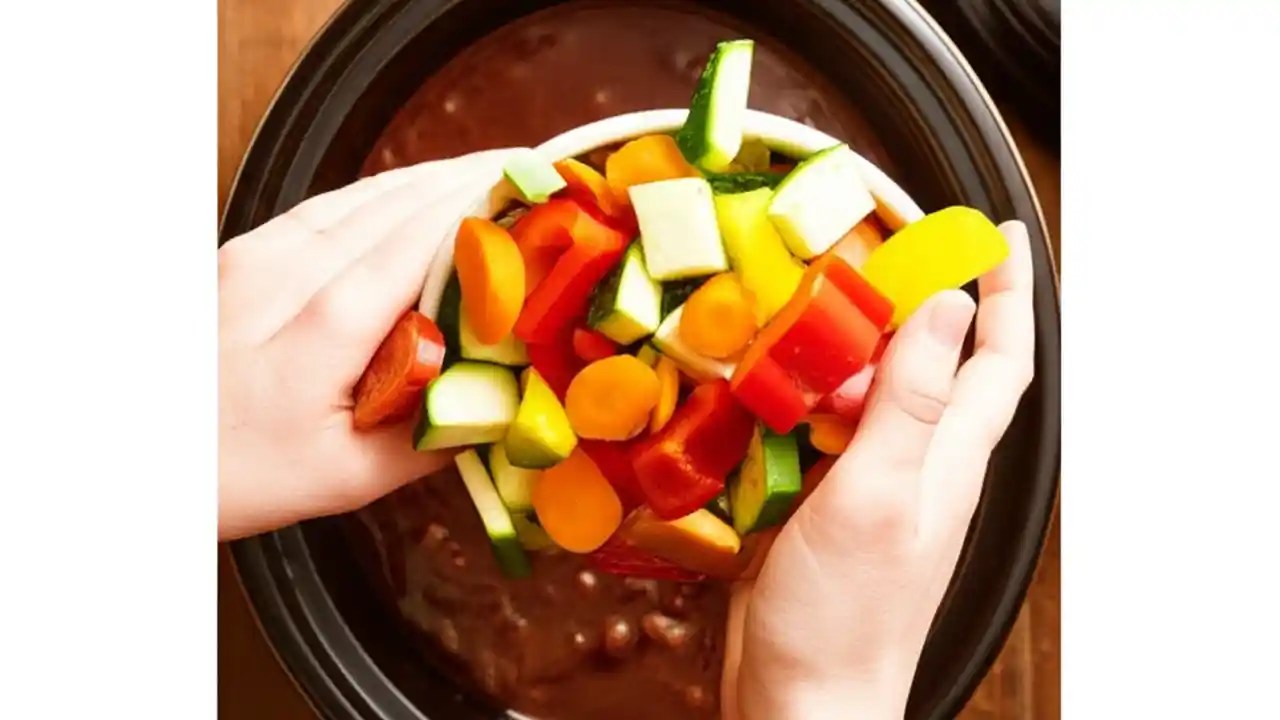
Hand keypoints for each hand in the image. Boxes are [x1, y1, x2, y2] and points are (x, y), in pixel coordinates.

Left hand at [218, 150, 514, 540]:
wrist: (134, 455)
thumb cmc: (233, 474)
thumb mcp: (345, 480)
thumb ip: (430, 439)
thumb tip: (497, 406)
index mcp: (323, 329)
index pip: (417, 242)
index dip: (478, 205)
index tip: (530, 186)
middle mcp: (288, 273)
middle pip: (395, 204)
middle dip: (466, 180)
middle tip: (525, 171)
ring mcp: (258, 254)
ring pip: (361, 195)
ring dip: (427, 178)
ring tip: (484, 170)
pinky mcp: (242, 252)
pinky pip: (326, 206)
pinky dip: (379, 192)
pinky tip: (409, 192)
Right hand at [721, 221, 1035, 718]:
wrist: (804, 697)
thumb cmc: (847, 618)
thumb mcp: (879, 495)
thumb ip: (912, 403)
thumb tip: (947, 309)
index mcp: (948, 459)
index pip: (999, 360)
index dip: (1006, 294)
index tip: (995, 236)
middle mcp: (918, 466)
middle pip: (937, 366)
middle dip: (916, 303)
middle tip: (875, 259)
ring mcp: (872, 487)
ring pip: (872, 395)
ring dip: (848, 348)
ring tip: (808, 314)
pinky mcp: (825, 506)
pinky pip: (820, 432)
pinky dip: (799, 398)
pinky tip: (765, 390)